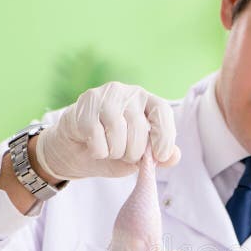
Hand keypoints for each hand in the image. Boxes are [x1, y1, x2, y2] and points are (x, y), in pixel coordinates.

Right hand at [35, 81, 180, 179]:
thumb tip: (174, 156)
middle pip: (138, 127)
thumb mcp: (140, 158)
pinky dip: (98, 150)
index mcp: (148, 102)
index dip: (164, 135)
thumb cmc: (114, 150)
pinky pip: (96, 135)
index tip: (160, 156)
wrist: (76, 151)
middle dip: (133, 152)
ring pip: (117, 130)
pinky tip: (94, 146)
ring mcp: (106, 95)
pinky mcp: (85, 104)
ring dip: (114, 152)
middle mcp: (129, 93)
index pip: (162, 111)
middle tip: (124, 155)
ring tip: (110, 151)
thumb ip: (159, 157)